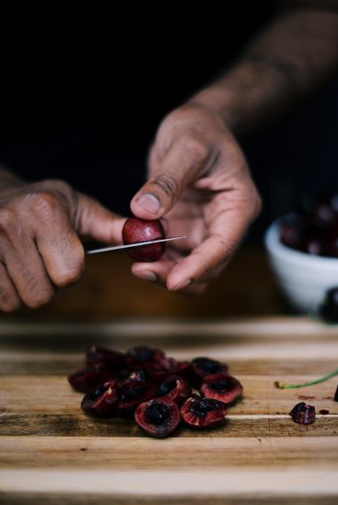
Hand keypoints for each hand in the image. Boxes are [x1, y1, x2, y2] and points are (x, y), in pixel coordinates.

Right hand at [0, 178, 123, 309]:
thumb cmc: (43, 204)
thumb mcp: (79, 208)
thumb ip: (114, 229)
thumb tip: (155, 241)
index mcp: (45, 211)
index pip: (69, 272)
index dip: (71, 272)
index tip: (65, 257)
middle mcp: (11, 224)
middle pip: (42, 292)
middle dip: (49, 284)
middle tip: (42, 263)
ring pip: (17, 300)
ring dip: (25, 291)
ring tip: (24, 264)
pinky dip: (5, 292)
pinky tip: (8, 270)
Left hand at [129, 103, 260, 292]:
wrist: (198, 122)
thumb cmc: (201, 128)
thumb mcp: (186, 146)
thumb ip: (167, 180)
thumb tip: (144, 211)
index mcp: (238, 205)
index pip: (223, 245)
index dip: (199, 267)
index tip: (174, 281)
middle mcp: (224, 222)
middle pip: (208, 265)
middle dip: (178, 274)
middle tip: (141, 270)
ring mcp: (204, 226)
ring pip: (189, 265)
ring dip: (164, 269)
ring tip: (134, 261)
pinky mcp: (184, 225)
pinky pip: (170, 252)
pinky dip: (153, 255)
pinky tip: (133, 247)